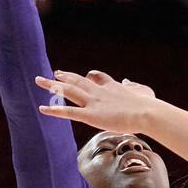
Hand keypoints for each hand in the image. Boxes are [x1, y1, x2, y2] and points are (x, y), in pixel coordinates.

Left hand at [35, 70, 156, 131]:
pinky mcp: (90, 115)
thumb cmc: (148, 105)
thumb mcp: (144, 91)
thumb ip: (134, 86)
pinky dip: (54, 110)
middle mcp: (99, 92)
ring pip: (68, 91)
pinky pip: (68, 112)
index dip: (91, 76)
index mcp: (112, 87)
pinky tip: (42, 108)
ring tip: (39, 80)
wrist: (146, 112)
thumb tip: (127, 81)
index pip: (98, 78)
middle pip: (78, 80)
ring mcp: (93, 102)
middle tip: (55, 73)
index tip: (87, 74)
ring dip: (52, 85)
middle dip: (65, 76)